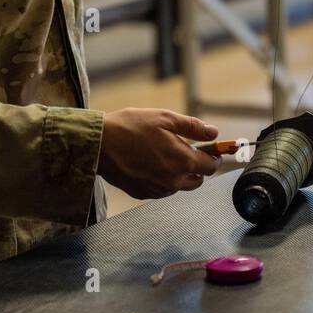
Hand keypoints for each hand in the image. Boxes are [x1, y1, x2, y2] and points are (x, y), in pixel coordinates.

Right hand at [97, 109, 220, 198]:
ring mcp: (158, 189)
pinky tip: (151, 163)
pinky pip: (162, 189)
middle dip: (197, 166)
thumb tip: (213, 133)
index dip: (214, 156)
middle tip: (186, 149)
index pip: (211, 166)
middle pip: (198, 180)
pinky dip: (163, 179)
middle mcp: (173, 181)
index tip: (211, 148)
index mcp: (182, 161)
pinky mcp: (143, 193)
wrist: (99, 144)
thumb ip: (193, 127)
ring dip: (179, 173)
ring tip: (164, 154)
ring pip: (179, 186)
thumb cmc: (131, 127)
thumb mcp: (166, 118)